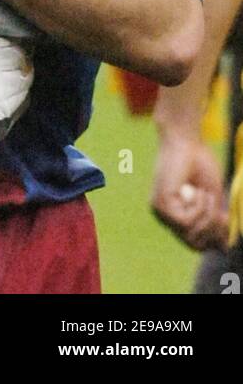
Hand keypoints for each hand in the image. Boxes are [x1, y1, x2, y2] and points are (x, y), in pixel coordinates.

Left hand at [150, 131, 228, 250]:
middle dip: (213, 230)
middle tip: (221, 211)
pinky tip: (196, 190)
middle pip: (195, 245)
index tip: (227, 220)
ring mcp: (161, 212)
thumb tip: (224, 248)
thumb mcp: (213, 198)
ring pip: (192, 234)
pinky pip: (186, 222)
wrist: (185, 139)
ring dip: (207, 215)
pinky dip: (198, 208)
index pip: (196, 244)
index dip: (215, 239)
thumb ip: (216, 221)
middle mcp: (166, 218)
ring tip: (206, 193)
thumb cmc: (199, 163)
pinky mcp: (161, 205)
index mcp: (177, 216)